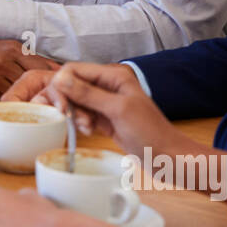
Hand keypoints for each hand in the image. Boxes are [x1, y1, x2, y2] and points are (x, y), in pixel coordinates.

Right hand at [0, 39, 59, 100]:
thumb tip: (58, 68)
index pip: (38, 64)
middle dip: (41, 87)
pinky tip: (19, 102)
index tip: (62, 82)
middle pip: (30, 79)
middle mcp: (2, 62)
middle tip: (54, 95)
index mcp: (11, 49)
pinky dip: (13, 101)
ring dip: (28, 96)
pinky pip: (5, 99)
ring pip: (18, 91)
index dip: (50, 74)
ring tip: (39, 101)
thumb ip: (33, 58)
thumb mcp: (11, 49)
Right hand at [42, 62, 183, 158]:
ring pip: (74, 100)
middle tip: (69, 117)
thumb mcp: (118, 110)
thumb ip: (88, 94)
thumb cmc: (150, 132)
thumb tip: (60, 79)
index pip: (73, 69)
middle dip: (66, 101)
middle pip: (70, 84)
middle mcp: (106, 85)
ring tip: (85, 127)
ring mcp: (104, 102)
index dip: (61, 85)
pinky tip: (88, 131)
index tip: (61, 106)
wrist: (166, 157)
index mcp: (113, 76)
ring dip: (73, 113)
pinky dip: (79, 122)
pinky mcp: (102, 117)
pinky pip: (81, 113)